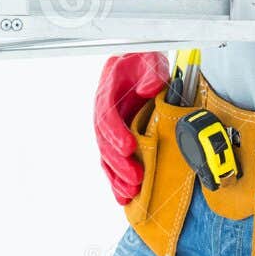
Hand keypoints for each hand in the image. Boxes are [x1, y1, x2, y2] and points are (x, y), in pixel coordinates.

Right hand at [93, 51, 171, 203]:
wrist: (138, 66)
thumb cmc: (142, 63)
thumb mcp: (149, 59)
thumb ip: (151, 72)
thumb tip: (150, 89)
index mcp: (108, 92)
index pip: (107, 115)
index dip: (116, 132)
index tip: (128, 146)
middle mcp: (104, 112)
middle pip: (104, 142)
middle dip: (119, 162)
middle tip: (135, 177)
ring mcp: (109, 128)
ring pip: (106, 156)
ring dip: (117, 176)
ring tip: (131, 191)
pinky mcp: (116, 139)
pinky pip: (112, 162)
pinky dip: (116, 180)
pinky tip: (124, 196)